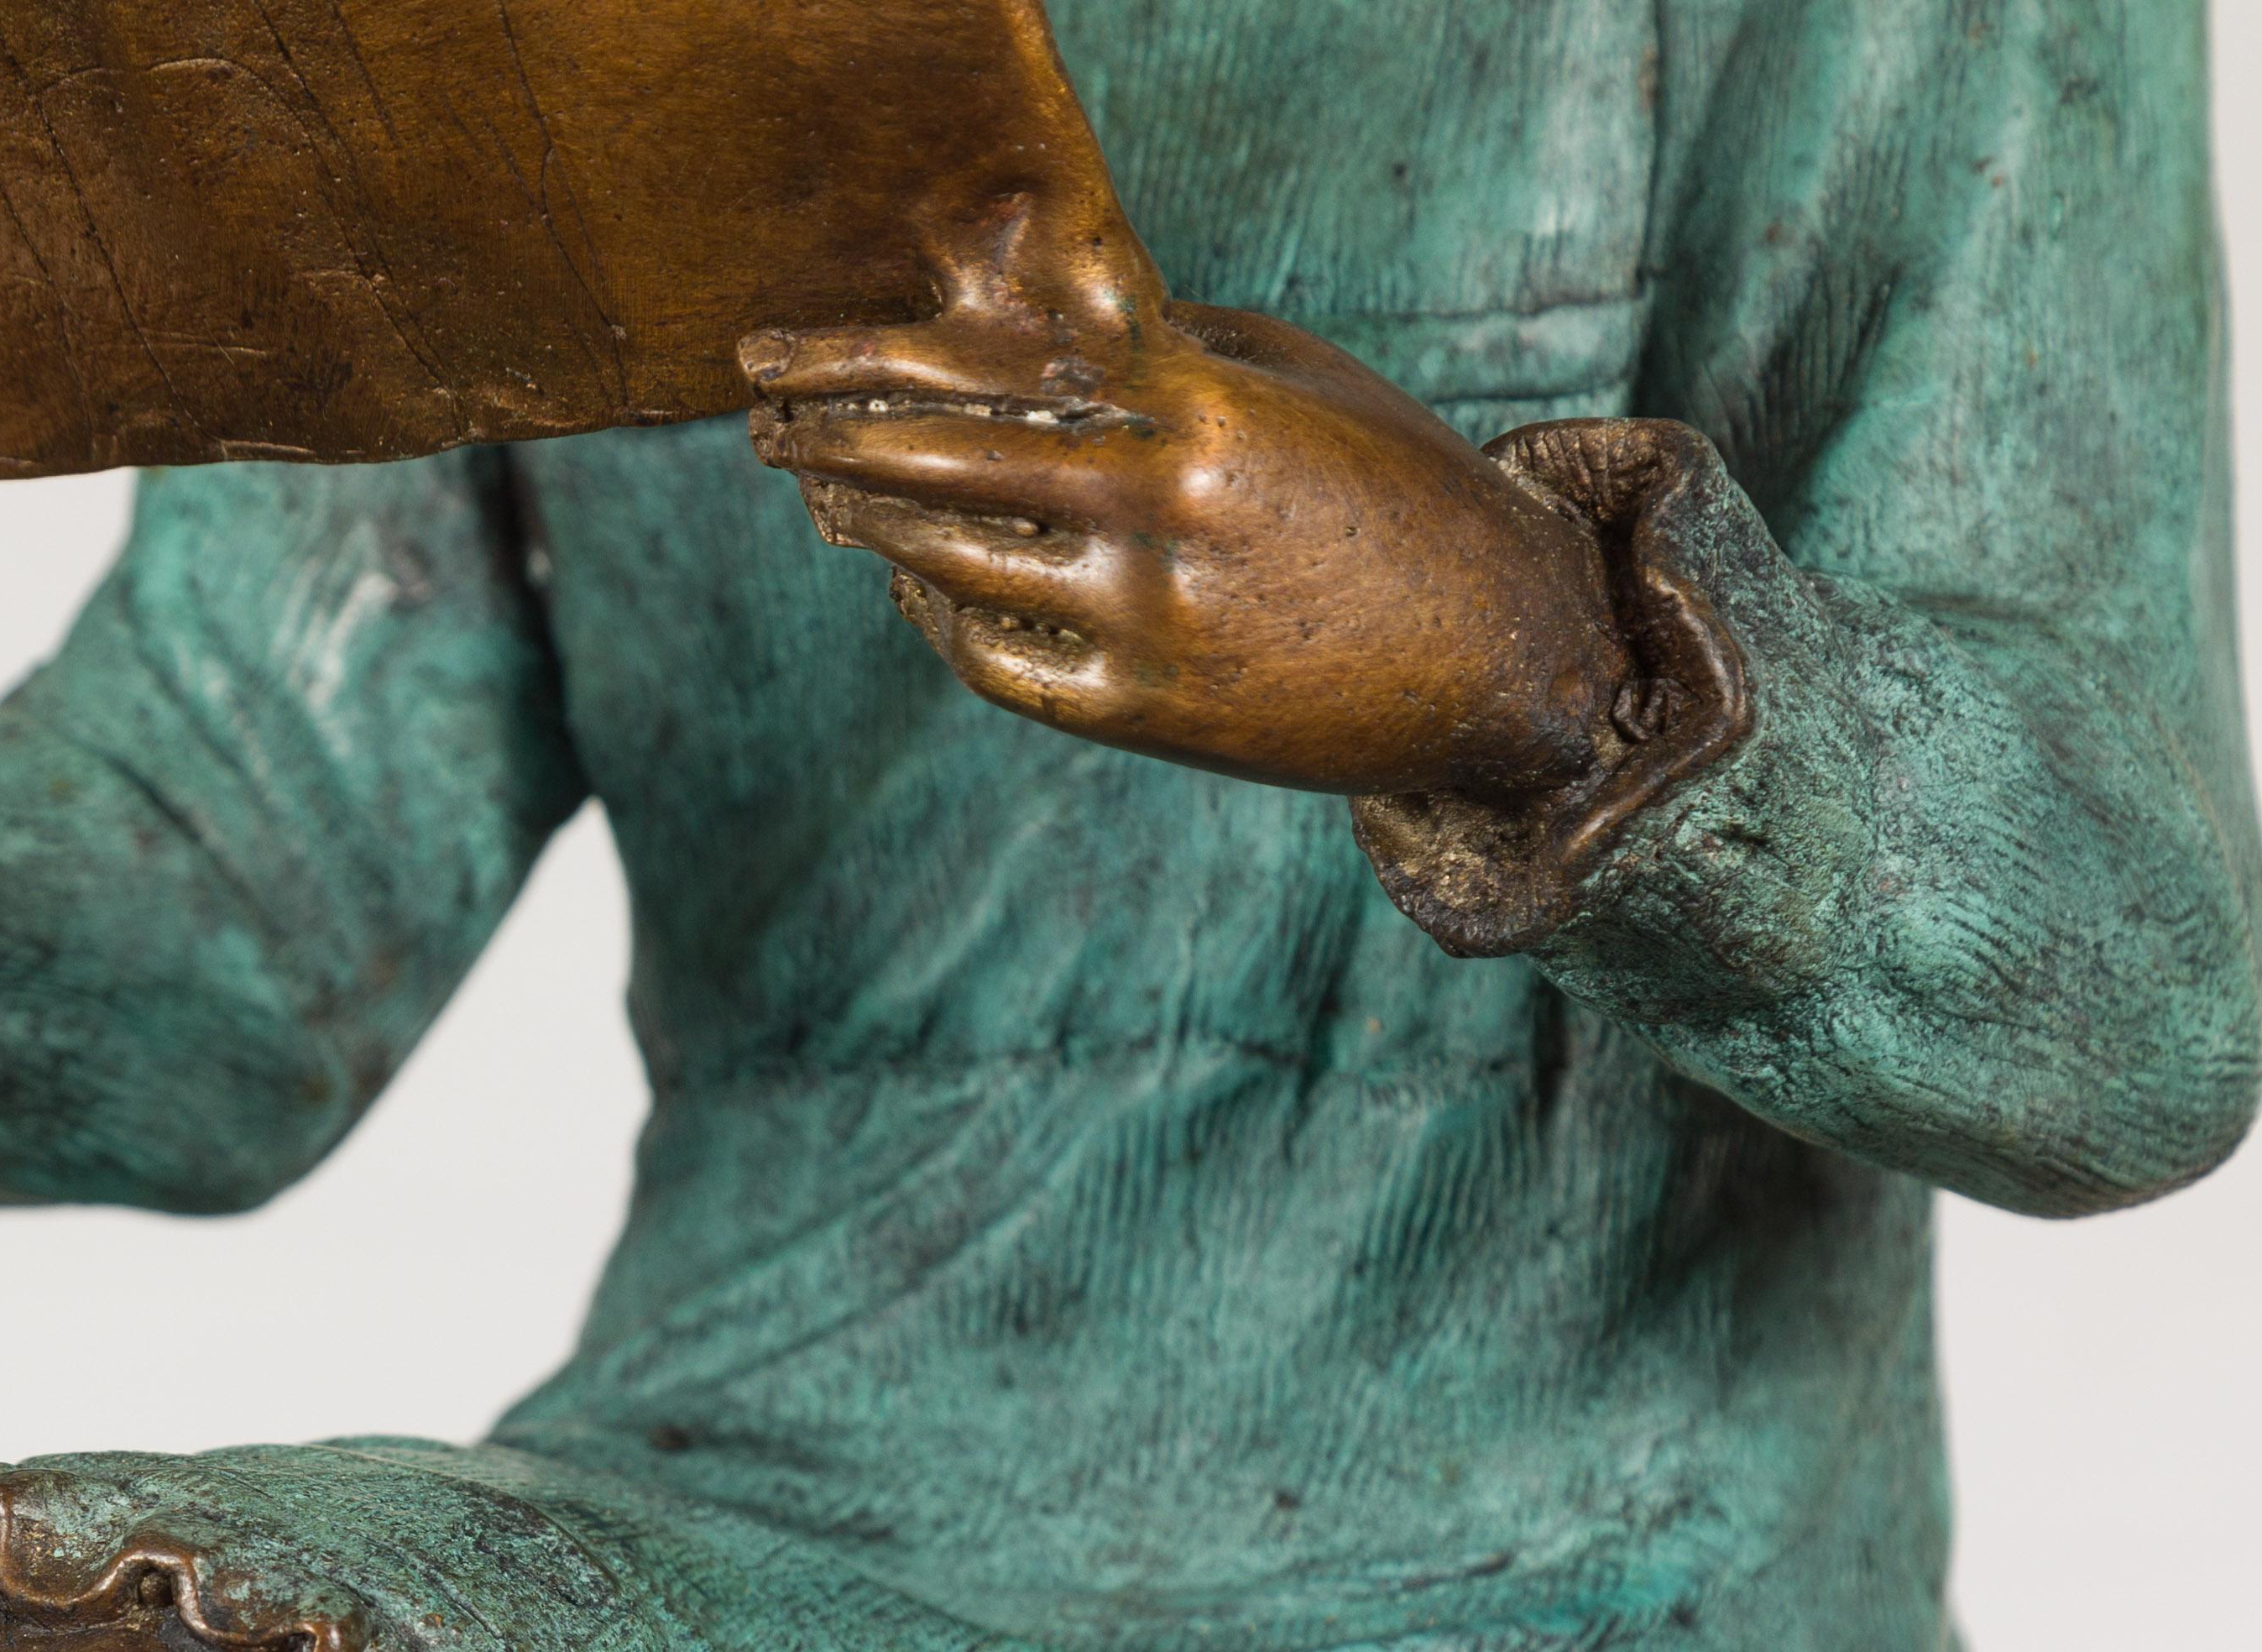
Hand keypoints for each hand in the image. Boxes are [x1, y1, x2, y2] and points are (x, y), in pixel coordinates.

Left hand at [746, 207, 1630, 801]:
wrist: (1500, 650)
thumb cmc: (1402, 495)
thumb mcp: (1299, 382)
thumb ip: (1170, 351)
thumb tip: (1043, 330)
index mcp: (1196, 404)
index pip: (995, 364)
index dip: (876, 357)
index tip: (796, 352)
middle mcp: (1158, 507)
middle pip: (944, 459)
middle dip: (834, 436)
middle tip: (761, 423)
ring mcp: (1146, 616)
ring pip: (949, 564)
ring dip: (866, 527)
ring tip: (816, 497)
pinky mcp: (1145, 710)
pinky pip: (998, 660)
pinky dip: (939, 620)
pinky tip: (911, 589)